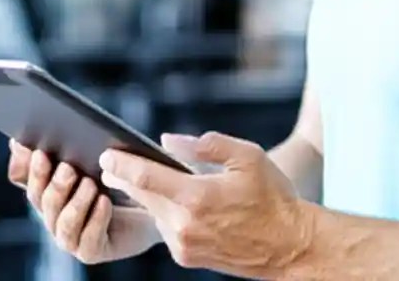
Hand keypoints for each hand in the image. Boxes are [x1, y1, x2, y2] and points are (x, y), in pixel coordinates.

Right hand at [7, 139, 160, 263]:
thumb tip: (34, 135)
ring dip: (75, 203)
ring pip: (62, 222)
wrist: (148, 203)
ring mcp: (68, 236)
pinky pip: (87, 240)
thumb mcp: (93, 154)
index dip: (26, 165)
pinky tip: (105, 202)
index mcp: (45, 186)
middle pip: (40, 199)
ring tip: (90, 184)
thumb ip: (67, 145)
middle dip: (53, 183)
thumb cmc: (116, 176)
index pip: (21, 177)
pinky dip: (95, 219)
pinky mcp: (90, 251)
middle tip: (68, 167)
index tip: (38, 150)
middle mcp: (51, 213)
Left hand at [99, 132, 315, 278]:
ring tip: (140, 178)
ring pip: (154, 213)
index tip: (106, 154)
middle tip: (111, 164)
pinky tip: (170, 202)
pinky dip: (165, 213)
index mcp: (197, 197)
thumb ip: (206, 144)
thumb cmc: (274, 198)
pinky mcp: (187, 257)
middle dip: (125, 179)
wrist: (291, 248)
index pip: (145, 178)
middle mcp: (184, 225)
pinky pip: (167, 229)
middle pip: (142, 197)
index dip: (122, 164)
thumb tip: (168, 140)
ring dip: (147, 197)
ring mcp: (184, 245)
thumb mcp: (248, 157)